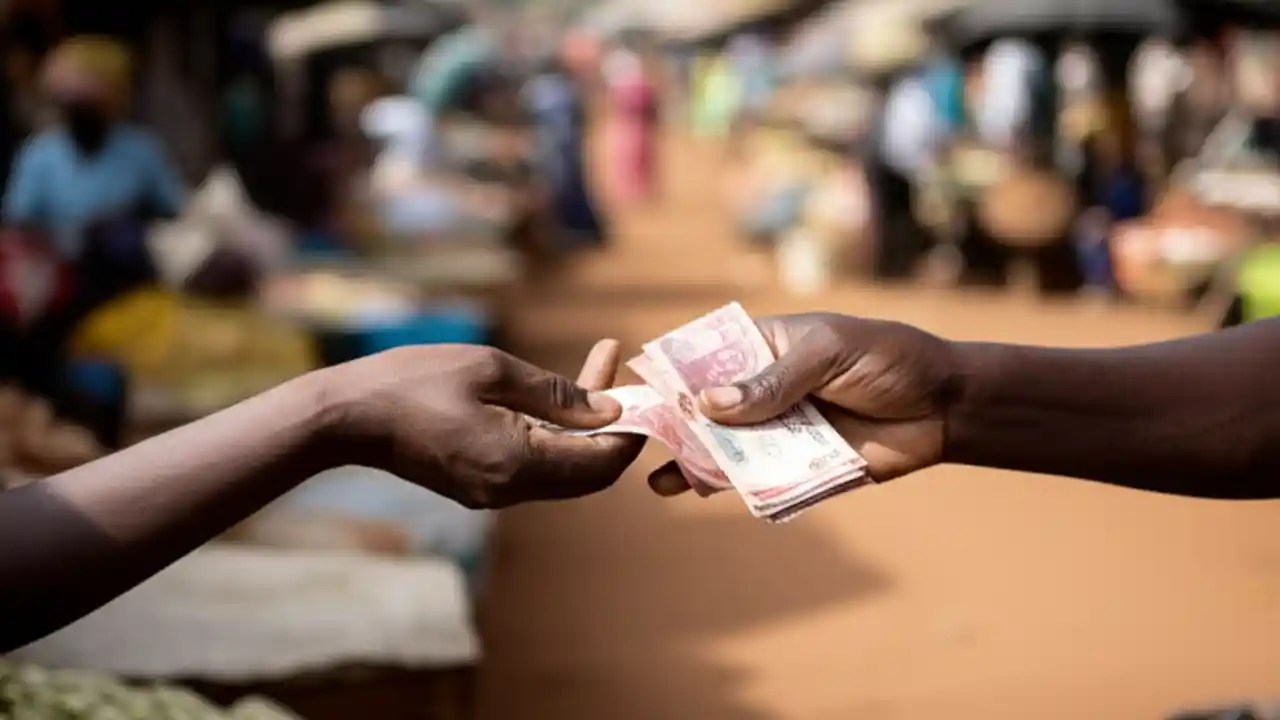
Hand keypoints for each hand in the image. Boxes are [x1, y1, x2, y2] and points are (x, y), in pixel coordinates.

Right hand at [328, 341, 643, 508]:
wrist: (344, 417)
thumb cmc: (412, 382)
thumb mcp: (490, 370)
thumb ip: (557, 393)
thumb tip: (611, 409)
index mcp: (518, 464)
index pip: (602, 461)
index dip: (630, 428)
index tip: (636, 383)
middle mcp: (511, 490)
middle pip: (589, 472)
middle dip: (612, 423)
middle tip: (616, 370)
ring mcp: (493, 493)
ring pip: (564, 470)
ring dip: (585, 427)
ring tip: (593, 371)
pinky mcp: (478, 485)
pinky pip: (535, 468)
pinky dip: (555, 435)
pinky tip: (553, 397)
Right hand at [648, 314, 954, 495]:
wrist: (946, 406)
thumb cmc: (889, 359)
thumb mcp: (828, 353)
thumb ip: (772, 380)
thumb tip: (709, 403)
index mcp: (767, 348)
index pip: (710, 357)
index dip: (676, 372)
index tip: (640, 390)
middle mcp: (766, 390)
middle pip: (710, 409)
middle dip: (676, 425)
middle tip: (638, 443)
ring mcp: (781, 430)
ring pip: (728, 448)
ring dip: (696, 462)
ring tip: (660, 482)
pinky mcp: (800, 466)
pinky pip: (761, 478)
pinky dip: (734, 487)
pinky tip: (703, 493)